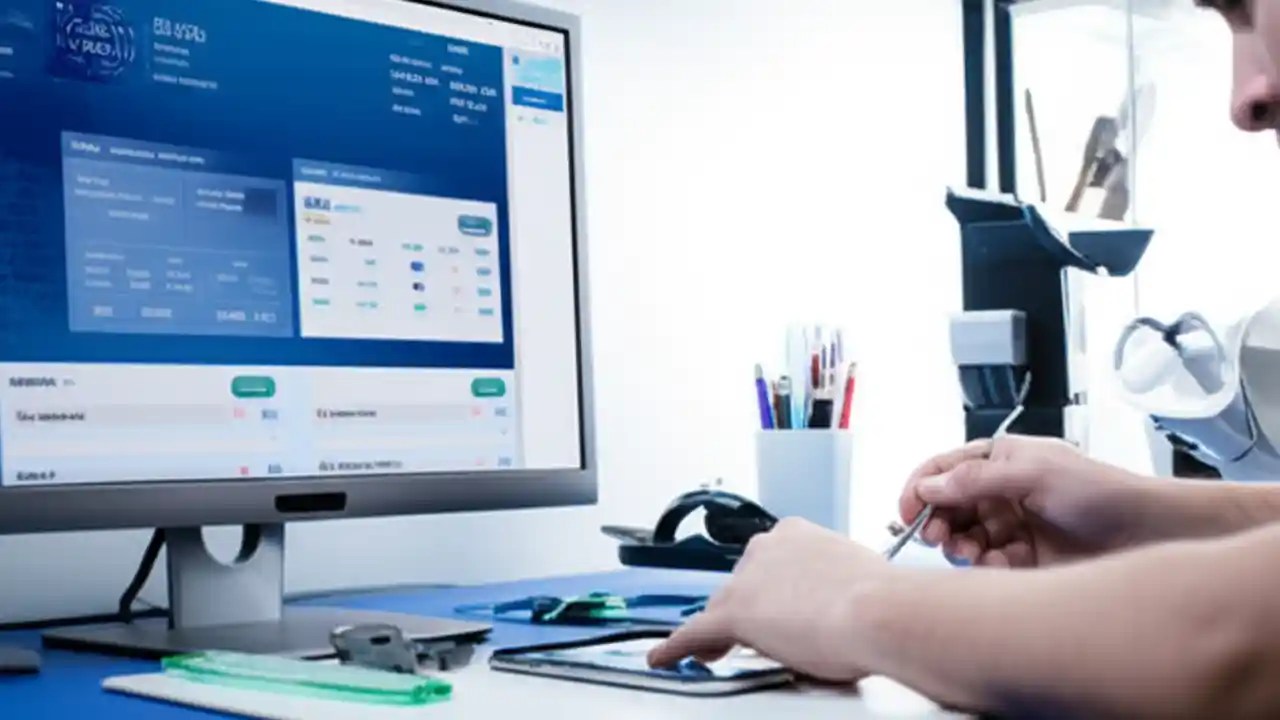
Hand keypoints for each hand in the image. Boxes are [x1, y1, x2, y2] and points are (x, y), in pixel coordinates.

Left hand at [647, 518, 885, 681]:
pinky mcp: (733, 614)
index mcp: (795, 535)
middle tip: (768, 637)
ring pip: (722, 610)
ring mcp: (746, 580)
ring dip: (723, 632)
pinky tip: (664, 656)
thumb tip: (837, 605)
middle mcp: (765, 549)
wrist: (877, 610)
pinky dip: (676, 646)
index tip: (779, 607)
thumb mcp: (855, 577)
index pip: (769, 566)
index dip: (771, 593)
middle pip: (743, 586)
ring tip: (723, 655)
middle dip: (751, 612)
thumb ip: (832, 585)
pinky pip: (694, 633)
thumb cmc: (880, 599)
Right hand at [900, 435, 1142, 567]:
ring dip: (960, 547)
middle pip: (947, 507)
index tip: (907, 512)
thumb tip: (929, 487)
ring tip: (972, 554)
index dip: (920, 489)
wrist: (1148, 533)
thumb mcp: (1034, 474)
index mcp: (1000, 460)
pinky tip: (998, 566)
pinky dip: (986, 568)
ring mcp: (1011, 525)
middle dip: (939, 522)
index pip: (943, 470)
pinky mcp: (1023, 558)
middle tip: (939, 537)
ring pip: (964, 538)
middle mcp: (1000, 491)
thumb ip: (976, 479)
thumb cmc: (1102, 492)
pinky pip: (987, 565)